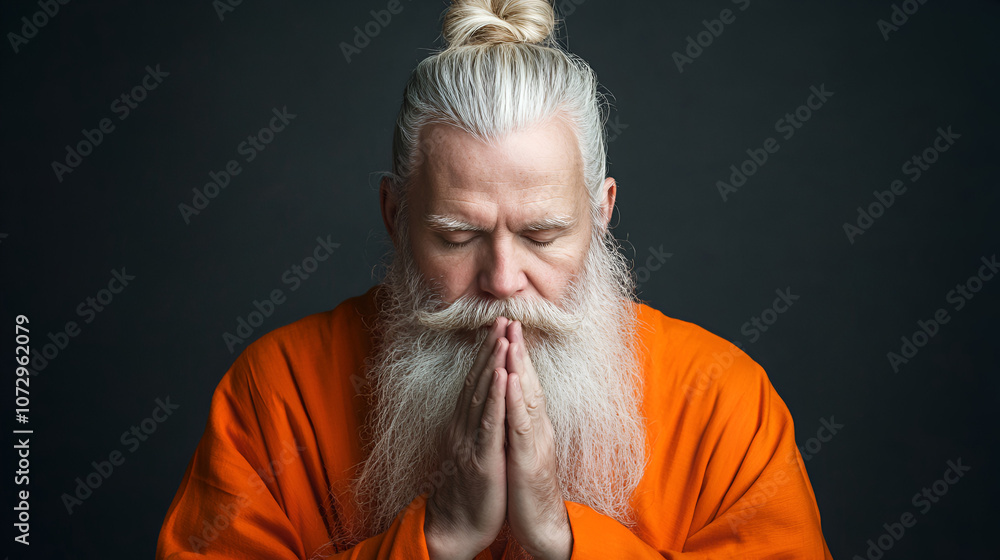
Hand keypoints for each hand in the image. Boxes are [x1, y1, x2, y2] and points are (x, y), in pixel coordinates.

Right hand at [424, 317, 510, 559]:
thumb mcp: (475, 448)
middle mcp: (464, 426)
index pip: (478, 381)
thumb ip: (479, 424)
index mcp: (466, 423)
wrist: (456, 526)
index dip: (487, 353)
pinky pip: (489, 424)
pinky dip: (496, 398)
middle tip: (502, 318)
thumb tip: (486, 400)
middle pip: (478, 380)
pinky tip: (504, 378)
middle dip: (491, 348)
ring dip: (493, 365)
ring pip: (482, 396)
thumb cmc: (471, 488)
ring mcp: (471, 441)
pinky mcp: (481, 458)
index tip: (499, 326)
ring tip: (503, 337)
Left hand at [503, 320, 572, 559]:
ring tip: (510, 339)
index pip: (523, 382)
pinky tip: (511, 379)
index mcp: (531, 424)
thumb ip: (517, 423)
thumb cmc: (526, 488)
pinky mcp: (529, 459)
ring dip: (519, 366)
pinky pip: (522, 425)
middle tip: (509, 318)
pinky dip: (516, 399)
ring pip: (527, 397)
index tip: (504, 327)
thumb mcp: (519, 449)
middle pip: (528, 381)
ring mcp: (535, 442)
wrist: (541, 526)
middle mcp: (536, 428)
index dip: (514, 355)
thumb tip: (508, 400)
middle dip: (517, 349)